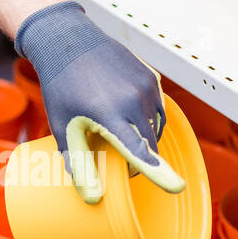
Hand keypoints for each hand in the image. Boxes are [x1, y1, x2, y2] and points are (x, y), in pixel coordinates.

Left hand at [15, 1, 184, 203]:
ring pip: (154, 127)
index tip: (176, 187)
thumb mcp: (63, 125)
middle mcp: (133, 100)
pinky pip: (156, 109)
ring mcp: (145, 87)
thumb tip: (90, 198)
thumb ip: (78, 161)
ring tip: (116, 132)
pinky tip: (127, 116)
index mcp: (109, 114)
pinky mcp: (151, 77)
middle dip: (137, 158)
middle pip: (148, 145)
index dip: (158, 171)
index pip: (138, 150)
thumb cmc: (61, 86)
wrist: (68, 40)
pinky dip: (146, 119)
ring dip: (142, 138)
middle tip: (114, 159)